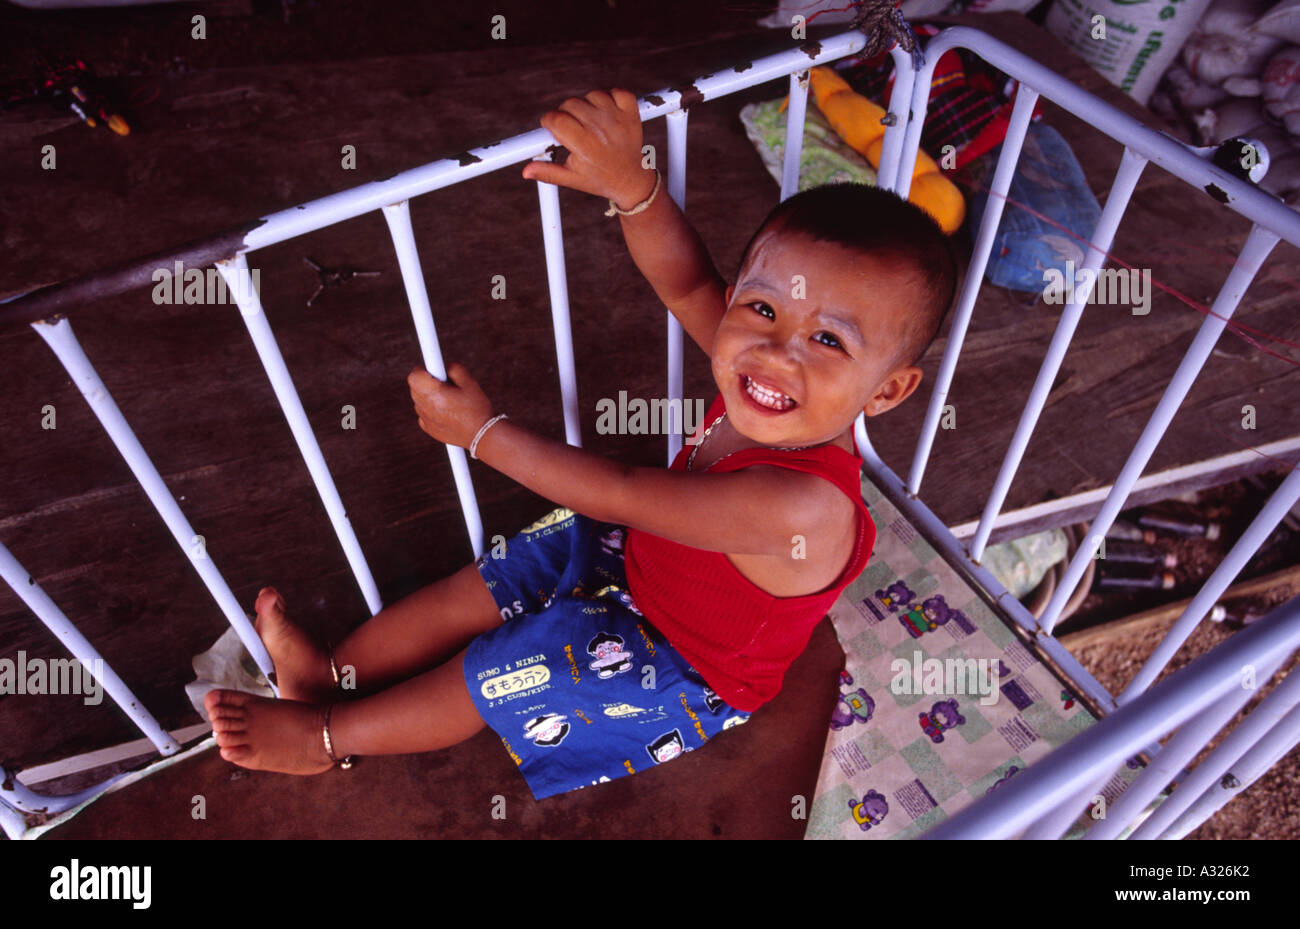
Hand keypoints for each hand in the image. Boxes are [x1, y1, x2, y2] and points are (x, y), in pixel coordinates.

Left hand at [408, 363, 494, 448]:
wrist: (482, 435)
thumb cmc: (477, 408)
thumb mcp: (469, 382)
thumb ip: (454, 368)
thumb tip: (443, 367)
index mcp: (433, 393)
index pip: (414, 376)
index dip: (422, 370)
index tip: (433, 370)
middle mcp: (425, 407)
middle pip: (415, 387)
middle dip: (426, 382)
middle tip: (446, 384)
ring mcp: (425, 420)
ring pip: (419, 401)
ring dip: (429, 396)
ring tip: (450, 400)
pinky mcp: (429, 429)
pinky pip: (424, 413)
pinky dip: (431, 410)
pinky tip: (448, 412)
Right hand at [521, 88, 656, 209]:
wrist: (632, 181)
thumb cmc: (598, 179)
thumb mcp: (572, 178)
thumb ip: (548, 172)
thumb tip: (526, 171)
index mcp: (585, 145)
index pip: (557, 119)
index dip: (550, 122)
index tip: (552, 128)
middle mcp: (601, 129)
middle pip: (571, 104)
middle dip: (566, 114)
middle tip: (573, 129)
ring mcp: (618, 119)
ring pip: (591, 95)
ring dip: (587, 105)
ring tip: (590, 124)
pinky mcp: (631, 112)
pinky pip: (616, 92)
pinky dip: (609, 98)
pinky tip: (606, 114)